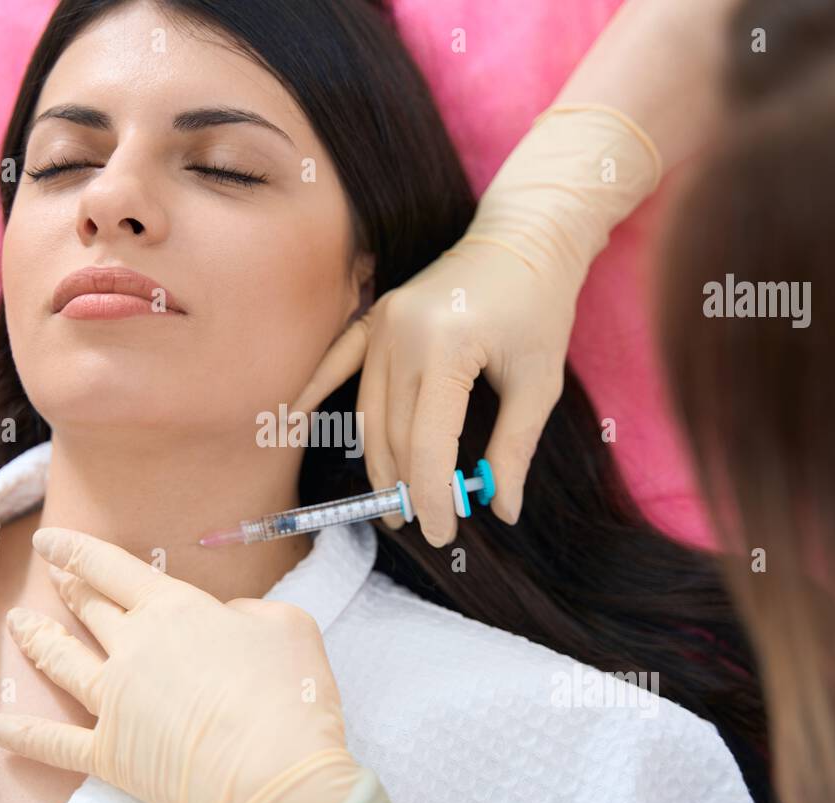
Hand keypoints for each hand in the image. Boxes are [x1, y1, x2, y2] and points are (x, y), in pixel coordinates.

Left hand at [0, 527, 360, 802]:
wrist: (272, 773)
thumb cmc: (287, 695)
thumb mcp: (286, 624)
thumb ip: (248, 611)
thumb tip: (227, 622)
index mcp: (174, 610)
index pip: (114, 568)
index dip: (78, 550)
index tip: (54, 540)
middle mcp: (134, 649)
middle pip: (91, 609)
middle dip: (70, 586)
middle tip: (53, 574)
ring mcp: (115, 702)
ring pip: (64, 663)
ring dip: (38, 640)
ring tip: (17, 622)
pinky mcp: (110, 754)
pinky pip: (55, 744)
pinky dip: (23, 736)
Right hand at [291, 104, 661, 547]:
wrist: (522, 238)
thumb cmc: (539, 307)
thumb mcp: (538, 382)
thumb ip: (514, 448)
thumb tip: (502, 509)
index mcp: (447, 348)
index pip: (429, 444)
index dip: (433, 496)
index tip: (443, 532)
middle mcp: (402, 335)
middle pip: (394, 436)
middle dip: (408, 487)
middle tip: (424, 524)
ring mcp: (382, 324)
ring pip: (369, 414)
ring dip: (379, 462)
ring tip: (395, 501)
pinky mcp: (376, 318)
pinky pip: (338, 363)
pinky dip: (318, 392)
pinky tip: (296, 418)